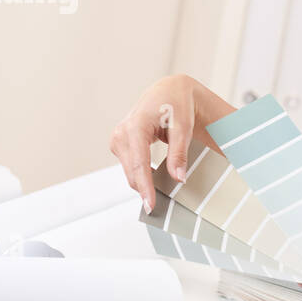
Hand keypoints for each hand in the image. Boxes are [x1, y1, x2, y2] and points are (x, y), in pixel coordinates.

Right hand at [109, 74, 224, 212]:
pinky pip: (130, 166)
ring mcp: (118, 139)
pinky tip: (153, 180)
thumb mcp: (183, 127)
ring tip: (159, 195)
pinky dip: (141, 174)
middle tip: (159, 208)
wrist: (169, 92)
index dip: (145, 187)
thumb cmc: (176, 104)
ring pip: (130, 171)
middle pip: (132, 171)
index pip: (139, 164)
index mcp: (135, 126)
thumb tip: (178, 178)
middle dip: (145, 189)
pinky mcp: (120, 144)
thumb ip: (179, 153)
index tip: (150, 205)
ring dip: (143, 182)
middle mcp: (121, 133)